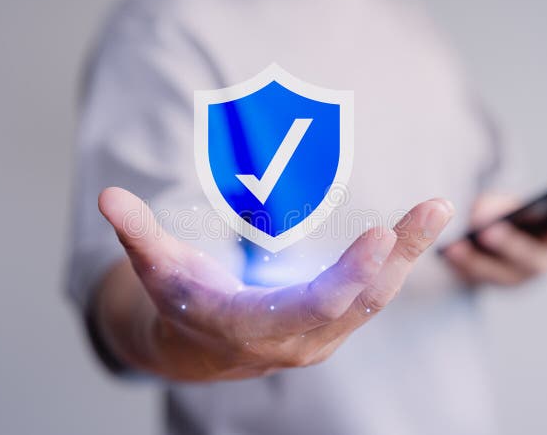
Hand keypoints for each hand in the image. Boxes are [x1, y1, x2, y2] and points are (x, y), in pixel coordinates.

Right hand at [95, 187, 453, 380]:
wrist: (200, 349)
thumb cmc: (182, 301)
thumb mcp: (156, 270)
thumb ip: (137, 234)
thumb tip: (108, 197)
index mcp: (255, 329)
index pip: (311, 308)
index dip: (347, 276)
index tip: (381, 236)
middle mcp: (299, 340)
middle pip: (358, 302)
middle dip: (394, 258)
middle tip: (430, 210)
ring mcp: (323, 335)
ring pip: (376, 297)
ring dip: (409, 254)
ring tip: (438, 208)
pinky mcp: (337, 322)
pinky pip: (376, 291)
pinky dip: (400, 258)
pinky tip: (423, 223)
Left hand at [443, 192, 546, 285]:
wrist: (484, 241)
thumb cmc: (501, 214)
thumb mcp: (501, 203)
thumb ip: (497, 205)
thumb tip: (481, 217)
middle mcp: (540, 262)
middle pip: (528, 258)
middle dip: (508, 244)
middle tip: (487, 232)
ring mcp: (514, 278)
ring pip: (496, 274)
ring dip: (474, 260)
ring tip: (454, 247)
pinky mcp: (486, 284)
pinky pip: (473, 277)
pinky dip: (459, 265)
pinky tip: (445, 252)